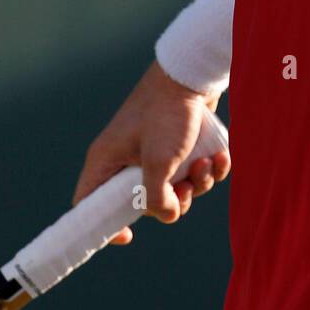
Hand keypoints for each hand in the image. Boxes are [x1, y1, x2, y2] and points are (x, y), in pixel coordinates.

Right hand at [71, 60, 229, 245]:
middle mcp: (125, 157)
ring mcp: (151, 150)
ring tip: (206, 163)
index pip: (89, 202)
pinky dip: (208, 168)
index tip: (128, 235)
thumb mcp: (159, 161)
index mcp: (107, 160)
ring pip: (174, 187)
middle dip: (173, 199)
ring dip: (197, 182)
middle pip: (143, 201)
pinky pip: (191, 170)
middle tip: (186, 188)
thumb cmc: (167, 113)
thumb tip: (168, 215)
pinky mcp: (176, 143)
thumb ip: (157, 197)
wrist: (191, 74)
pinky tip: (220, 157)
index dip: (102, 224)